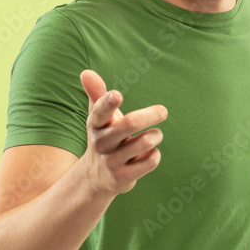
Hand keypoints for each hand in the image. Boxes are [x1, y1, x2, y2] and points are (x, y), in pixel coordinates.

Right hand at [79, 69, 167, 195]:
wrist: (96, 178)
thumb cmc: (104, 137)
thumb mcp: (99, 118)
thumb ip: (96, 94)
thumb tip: (85, 72)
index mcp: (96, 124)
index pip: (99, 112)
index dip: (108, 103)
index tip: (117, 94)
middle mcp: (101, 143)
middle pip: (128, 124)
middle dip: (150, 115)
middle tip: (163, 111)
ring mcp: (111, 161)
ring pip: (143, 143)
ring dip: (155, 136)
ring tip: (155, 135)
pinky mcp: (123, 177)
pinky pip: (149, 162)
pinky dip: (154, 155)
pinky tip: (150, 154)